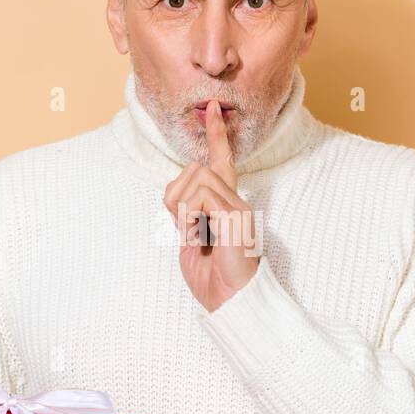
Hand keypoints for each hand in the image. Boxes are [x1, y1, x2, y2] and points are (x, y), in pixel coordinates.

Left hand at [163, 98, 259, 311]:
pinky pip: (199, 196)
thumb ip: (187, 216)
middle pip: (194, 170)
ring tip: (194, 236)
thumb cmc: (212, 280)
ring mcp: (237, 207)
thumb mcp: (191, 243)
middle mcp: (236, 201)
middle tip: (187, 231)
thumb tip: (178, 197)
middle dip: (176, 198)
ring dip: (182, 210)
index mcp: (226, 206)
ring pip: (195, 178)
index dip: (216, 135)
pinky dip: (188, 217)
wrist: (231, 303)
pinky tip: (198, 236)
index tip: (212, 110)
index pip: (221, 162)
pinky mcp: (235, 216)